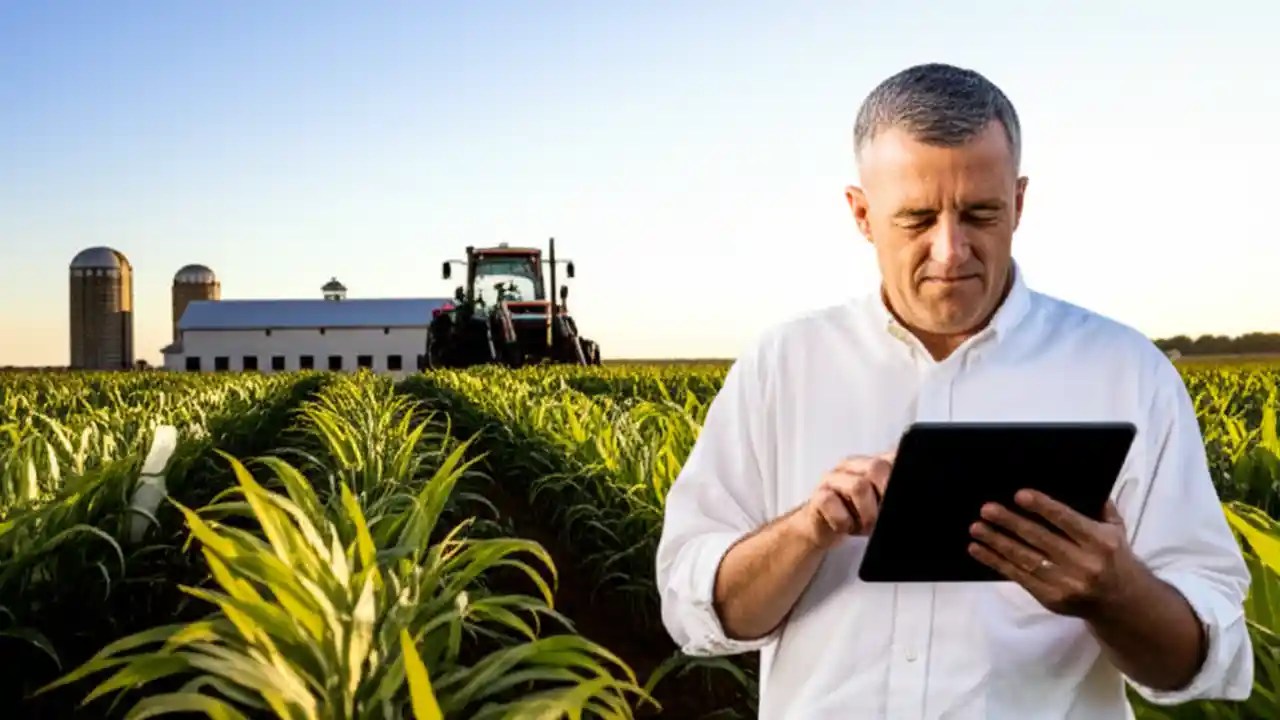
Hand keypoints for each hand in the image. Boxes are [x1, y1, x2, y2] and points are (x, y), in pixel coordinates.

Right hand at [795, 452, 894, 548]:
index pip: (893, 456)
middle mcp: (852, 466)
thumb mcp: (880, 505)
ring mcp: (833, 478)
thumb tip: (908, 501)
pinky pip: (831, 502)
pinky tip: (845, 527)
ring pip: (858, 486)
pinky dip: (843, 521)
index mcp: (871, 463)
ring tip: (865, 527)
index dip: (901, 477)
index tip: (899, 500)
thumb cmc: (854, 515)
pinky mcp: (818, 495)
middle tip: (883, 517)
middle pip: (877, 467)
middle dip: (885, 497)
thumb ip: (893, 495)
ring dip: (866, 514)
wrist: (821, 528)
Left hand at [968, 489, 1140, 617]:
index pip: (1067, 521)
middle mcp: (1084, 564)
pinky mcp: (1051, 598)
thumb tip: (1081, 480)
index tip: (1019, 495)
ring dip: (997, 542)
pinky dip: (995, 562)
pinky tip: (978, 550)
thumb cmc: (1115, 559)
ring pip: (1025, 559)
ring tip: (976, 528)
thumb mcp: (1116, 532)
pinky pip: (1019, 577)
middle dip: (1011, 523)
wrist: (1123, 605)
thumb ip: (1101, 508)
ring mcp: (1066, 583)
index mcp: (1100, 542)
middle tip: (986, 509)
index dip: (1043, 507)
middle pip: (1041, 539)